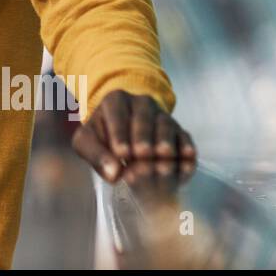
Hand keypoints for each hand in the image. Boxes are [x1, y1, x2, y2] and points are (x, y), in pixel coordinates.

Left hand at [71, 91, 195, 182]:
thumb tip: (114, 174)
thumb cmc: (102, 137)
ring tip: (164, 155)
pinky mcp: (178, 130)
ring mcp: (162, 115)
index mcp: (115, 100)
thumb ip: (95, 155)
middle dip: (143, 135)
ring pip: (166, 124)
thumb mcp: (87, 142)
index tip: (121, 152)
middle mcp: (141, 103)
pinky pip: (184, 135)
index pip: (117, 114)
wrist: (123, 135)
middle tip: (143, 153)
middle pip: (144, 117)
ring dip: (165, 140)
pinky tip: (187, 157)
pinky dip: (186, 146)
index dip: (119, 133)